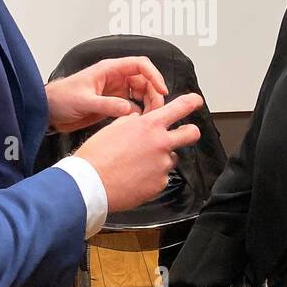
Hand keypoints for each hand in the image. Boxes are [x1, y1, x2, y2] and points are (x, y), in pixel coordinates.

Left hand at [45, 56, 167, 132]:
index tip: (162, 90)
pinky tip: (137, 122)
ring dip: (148, 104)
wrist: (48, 111)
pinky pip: (133, 106)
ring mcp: (115, 91)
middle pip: (145, 80)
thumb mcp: (83, 101)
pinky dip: (139, 113)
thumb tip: (129, 109)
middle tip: (156, 110)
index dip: (154, 75)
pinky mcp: (113, 104)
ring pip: (141, 94)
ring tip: (149, 117)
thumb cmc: (60, 98)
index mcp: (109, 69)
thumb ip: (107, 105)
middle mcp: (115, 78)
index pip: (140, 65)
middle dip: (154, 94)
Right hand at [74, 92, 202, 210]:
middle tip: (185, 134)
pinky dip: (152, 177)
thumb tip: (138, 119)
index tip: (196, 101)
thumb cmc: (96, 156)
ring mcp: (162, 165)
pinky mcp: (159, 184)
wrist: (90, 184)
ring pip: (172, 158)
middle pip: (191, 133)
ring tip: (139, 165)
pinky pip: (161, 177)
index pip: (180, 107)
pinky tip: (135, 178)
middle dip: (190, 131)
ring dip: (161, 159)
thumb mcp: (114, 128)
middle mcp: (161, 143)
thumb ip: (132, 122)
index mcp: (149, 126)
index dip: (192, 102)